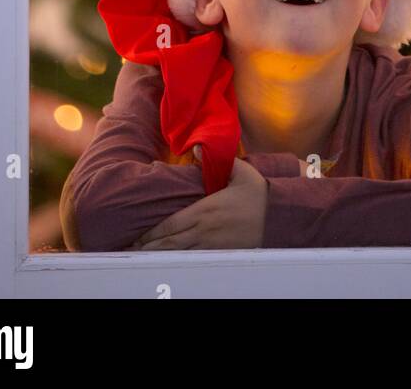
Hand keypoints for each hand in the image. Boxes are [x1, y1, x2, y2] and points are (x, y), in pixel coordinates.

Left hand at [132, 155, 268, 250]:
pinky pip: (194, 259)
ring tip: (145, 256)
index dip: (153, 232)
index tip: (138, 235)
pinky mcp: (220, 252)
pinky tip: (169, 262)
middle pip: (172, 241)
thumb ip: (215, 161)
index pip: (172, 223)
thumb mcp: (240, 171)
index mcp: (205, 210)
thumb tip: (197, 148)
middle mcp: (205, 229)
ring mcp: (212, 244)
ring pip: (180, 253)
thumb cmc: (257, 193)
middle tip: (133, 248)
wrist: (277, 216)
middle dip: (151, 245)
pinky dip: (179, 261)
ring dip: (161, 255)